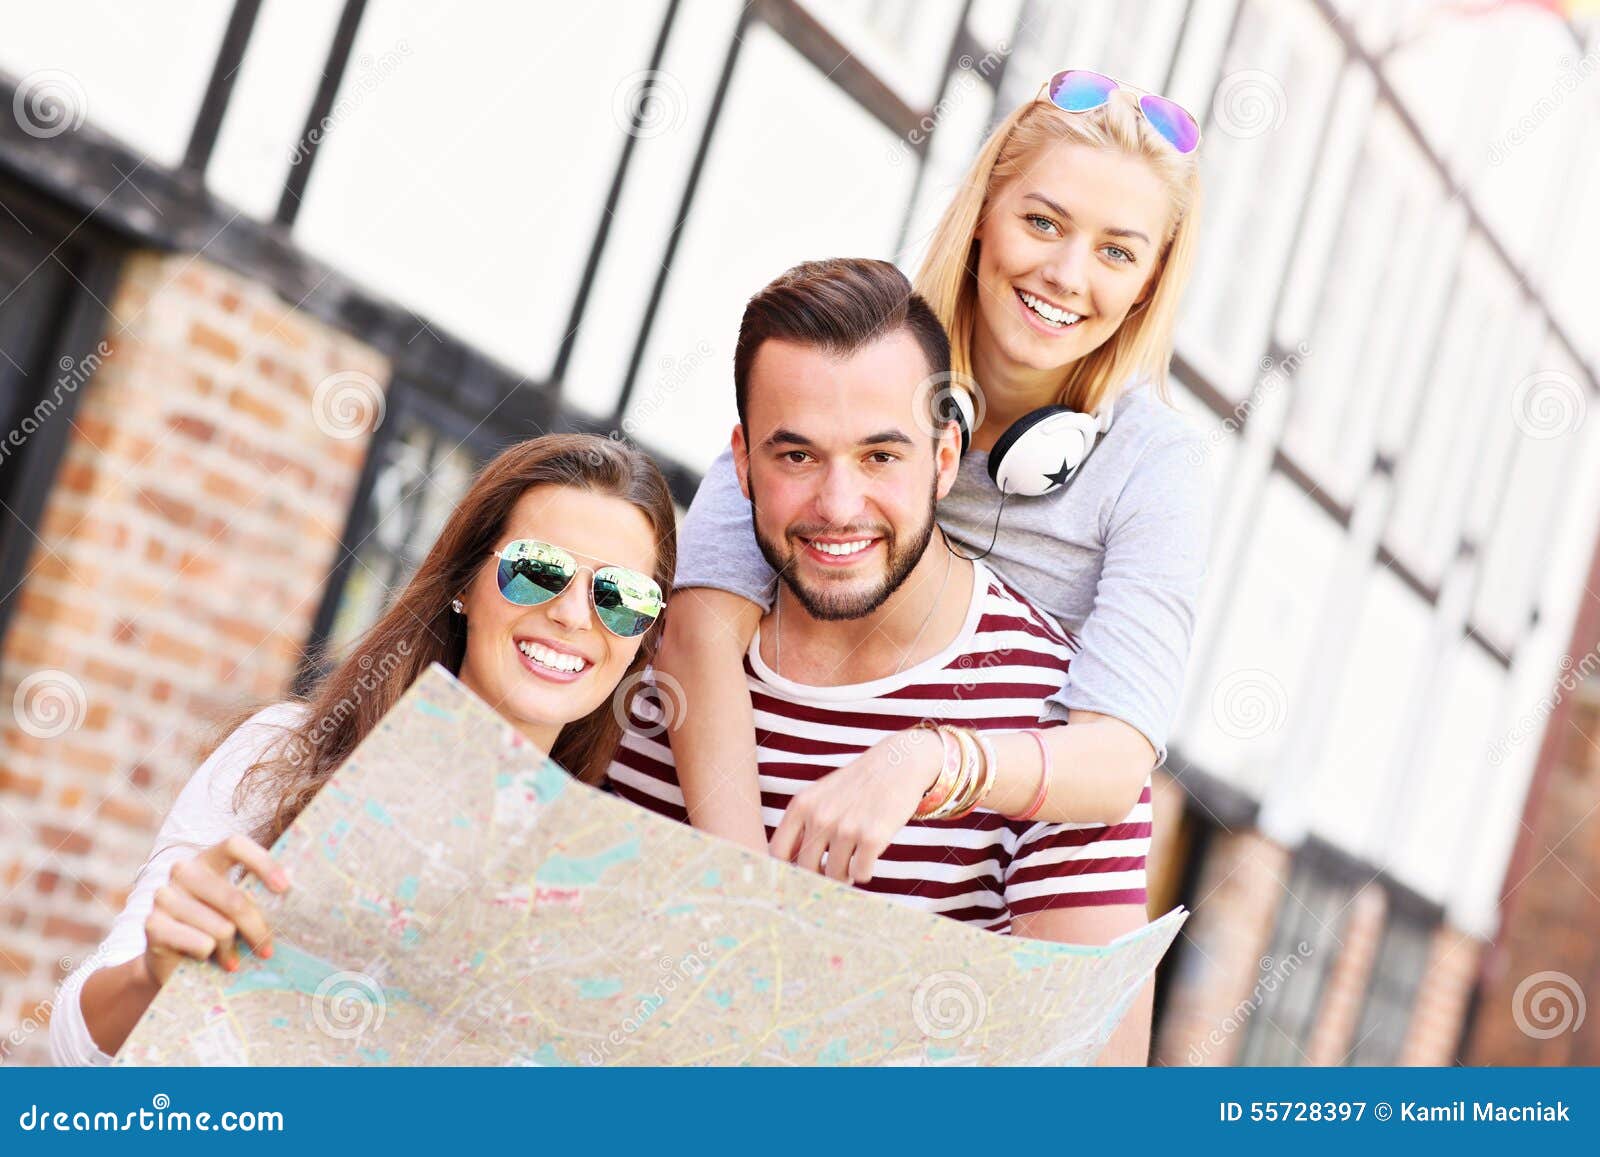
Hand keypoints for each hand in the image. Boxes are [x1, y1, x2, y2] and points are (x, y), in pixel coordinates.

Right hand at [142, 834, 288, 987]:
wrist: (169, 962)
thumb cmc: (213, 928)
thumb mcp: (236, 909)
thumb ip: (259, 892)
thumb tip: (295, 874)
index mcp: (206, 859)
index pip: (235, 845)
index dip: (263, 862)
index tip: (285, 888)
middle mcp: (182, 871)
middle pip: (235, 898)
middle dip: (258, 928)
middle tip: (268, 949)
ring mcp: (164, 896)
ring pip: (221, 927)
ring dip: (231, 949)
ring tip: (231, 958)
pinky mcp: (152, 925)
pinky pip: (201, 943)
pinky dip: (211, 956)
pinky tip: (208, 959)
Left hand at [769, 725, 941, 884]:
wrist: (898, 763)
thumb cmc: (857, 785)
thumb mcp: (820, 796)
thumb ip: (802, 826)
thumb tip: (789, 867)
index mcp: (801, 805)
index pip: (778, 852)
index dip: (785, 870)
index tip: (797, 876)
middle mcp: (820, 816)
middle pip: (807, 869)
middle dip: (820, 875)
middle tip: (834, 870)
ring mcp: (846, 828)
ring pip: (835, 875)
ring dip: (845, 875)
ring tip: (854, 861)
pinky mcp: (872, 837)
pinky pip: (860, 874)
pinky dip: (865, 872)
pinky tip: (869, 858)